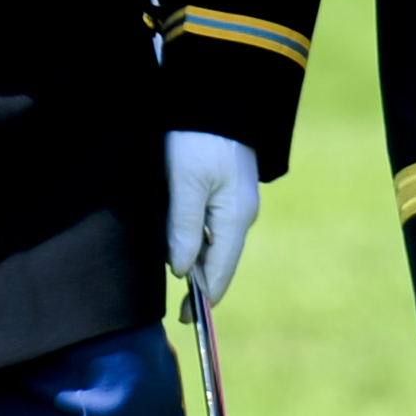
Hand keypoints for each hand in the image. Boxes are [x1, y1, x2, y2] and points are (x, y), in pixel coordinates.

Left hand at [164, 131, 261, 306]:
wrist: (218, 94)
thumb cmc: (198, 138)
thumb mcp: (185, 185)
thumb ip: (183, 230)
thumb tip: (181, 271)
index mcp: (235, 219)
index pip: (219, 272)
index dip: (203, 300)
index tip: (186, 320)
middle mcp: (240, 215)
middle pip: (218, 261)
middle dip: (199, 284)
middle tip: (177, 309)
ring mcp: (235, 201)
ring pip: (214, 243)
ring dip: (195, 261)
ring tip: (174, 279)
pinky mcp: (226, 187)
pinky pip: (212, 225)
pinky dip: (196, 240)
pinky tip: (180, 244)